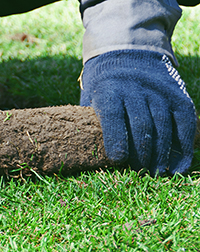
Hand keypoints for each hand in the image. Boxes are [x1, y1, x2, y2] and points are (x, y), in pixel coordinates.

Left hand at [80, 50, 196, 174]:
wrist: (127, 53)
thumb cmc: (103, 87)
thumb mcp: (91, 98)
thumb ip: (93, 122)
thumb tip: (91, 156)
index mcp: (109, 90)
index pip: (113, 114)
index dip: (116, 137)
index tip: (118, 159)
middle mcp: (135, 88)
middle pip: (141, 123)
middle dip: (142, 152)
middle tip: (141, 173)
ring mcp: (159, 90)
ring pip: (164, 124)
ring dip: (163, 153)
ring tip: (158, 173)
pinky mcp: (177, 93)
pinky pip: (185, 121)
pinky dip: (185, 145)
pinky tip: (179, 165)